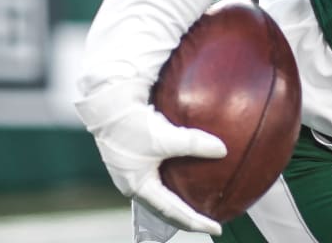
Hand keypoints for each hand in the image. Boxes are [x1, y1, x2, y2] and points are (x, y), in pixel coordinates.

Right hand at [75, 79, 227, 235]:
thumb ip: (194, 143)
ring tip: (202, 200)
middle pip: (165, 207)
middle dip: (188, 216)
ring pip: (163, 191)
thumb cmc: (130, 125)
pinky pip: (162, 172)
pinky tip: (191, 170)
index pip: (171, 212)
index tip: (216, 229)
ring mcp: (135, 169)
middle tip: (210, 220)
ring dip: (182, 197)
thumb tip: (222, 150)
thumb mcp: (165, 138)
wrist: (108, 103)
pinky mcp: (138, 154)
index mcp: (138, 187)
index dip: (194, 222)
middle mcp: (134, 183)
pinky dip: (177, 177)